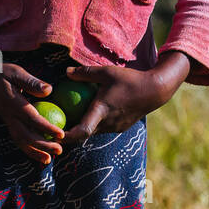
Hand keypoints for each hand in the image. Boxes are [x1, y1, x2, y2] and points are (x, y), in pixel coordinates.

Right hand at [0, 59, 64, 164]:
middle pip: (27, 136)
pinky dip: (27, 148)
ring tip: (48, 160)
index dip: (47, 128)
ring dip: (34, 152)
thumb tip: (49, 90)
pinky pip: (17, 138)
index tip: (61, 135)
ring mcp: (6, 120)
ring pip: (20, 141)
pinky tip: (37, 153)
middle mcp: (9, 115)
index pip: (33, 119)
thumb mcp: (16, 72)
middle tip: (59, 150)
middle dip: (43, 145)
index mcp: (13, 103)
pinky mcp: (6, 121)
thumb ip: (32, 82)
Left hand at [60, 51, 190, 145]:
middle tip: (54, 128)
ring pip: (93, 133)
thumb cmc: (130, 79)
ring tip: (69, 122)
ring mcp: (114, 128)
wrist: (155, 91)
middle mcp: (107, 123)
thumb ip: (85, 73)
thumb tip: (65, 72)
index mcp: (101, 111)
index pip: (82, 131)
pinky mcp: (120, 128)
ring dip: (82, 130)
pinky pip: (102, 129)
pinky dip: (94, 125)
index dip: (67, 136)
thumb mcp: (106, 72)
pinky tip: (89, 116)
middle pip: (83, 136)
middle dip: (69, 135)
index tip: (54, 134)